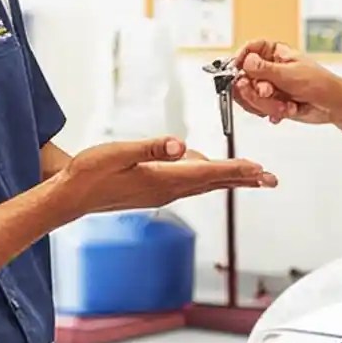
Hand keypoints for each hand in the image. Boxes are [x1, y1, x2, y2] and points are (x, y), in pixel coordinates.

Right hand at [57, 137, 276, 217]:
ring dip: (229, 178)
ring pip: (204, 184)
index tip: (260, 170)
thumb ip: (150, 147)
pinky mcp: (153, 190)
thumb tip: (180, 145)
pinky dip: (206, 175)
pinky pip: (188, 183)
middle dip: (244, 179)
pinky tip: (206, 166)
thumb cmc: (90, 174)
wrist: (70, 197)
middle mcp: (167, 190)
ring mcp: (161, 193)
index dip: (237, 170)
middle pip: (214, 182)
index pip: (209, 173)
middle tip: (271, 179)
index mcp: (163, 179)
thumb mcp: (118, 153)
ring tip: (251, 175)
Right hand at [230, 40, 341, 124]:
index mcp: (274, 53)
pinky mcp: (271, 102)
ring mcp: (269, 86)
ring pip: (250, 96)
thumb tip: (246, 61)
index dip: (240, 60)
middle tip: (267, 92)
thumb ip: (265, 70)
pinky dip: (273, 112)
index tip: (238, 70)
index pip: (249, 50)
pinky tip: (288, 109)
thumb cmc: (319, 84)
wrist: (332, 106)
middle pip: (244, 76)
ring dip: (268, 104)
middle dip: (255, 90)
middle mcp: (269, 69)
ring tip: (285, 104)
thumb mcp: (290, 74)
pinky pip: (259, 109)